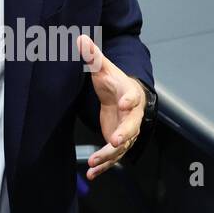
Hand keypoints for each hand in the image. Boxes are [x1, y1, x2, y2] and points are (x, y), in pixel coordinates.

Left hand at [78, 34, 144, 179]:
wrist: (124, 96)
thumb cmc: (115, 83)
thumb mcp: (104, 69)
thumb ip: (93, 56)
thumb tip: (81, 38)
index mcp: (130, 95)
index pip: (132, 97)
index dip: (129, 100)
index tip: (124, 102)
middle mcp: (132, 116)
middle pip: (132, 128)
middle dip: (124, 135)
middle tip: (114, 140)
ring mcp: (127, 132)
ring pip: (121, 147)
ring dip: (108, 155)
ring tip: (94, 162)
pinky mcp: (118, 144)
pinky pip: (113, 158)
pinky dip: (103, 167)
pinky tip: (91, 174)